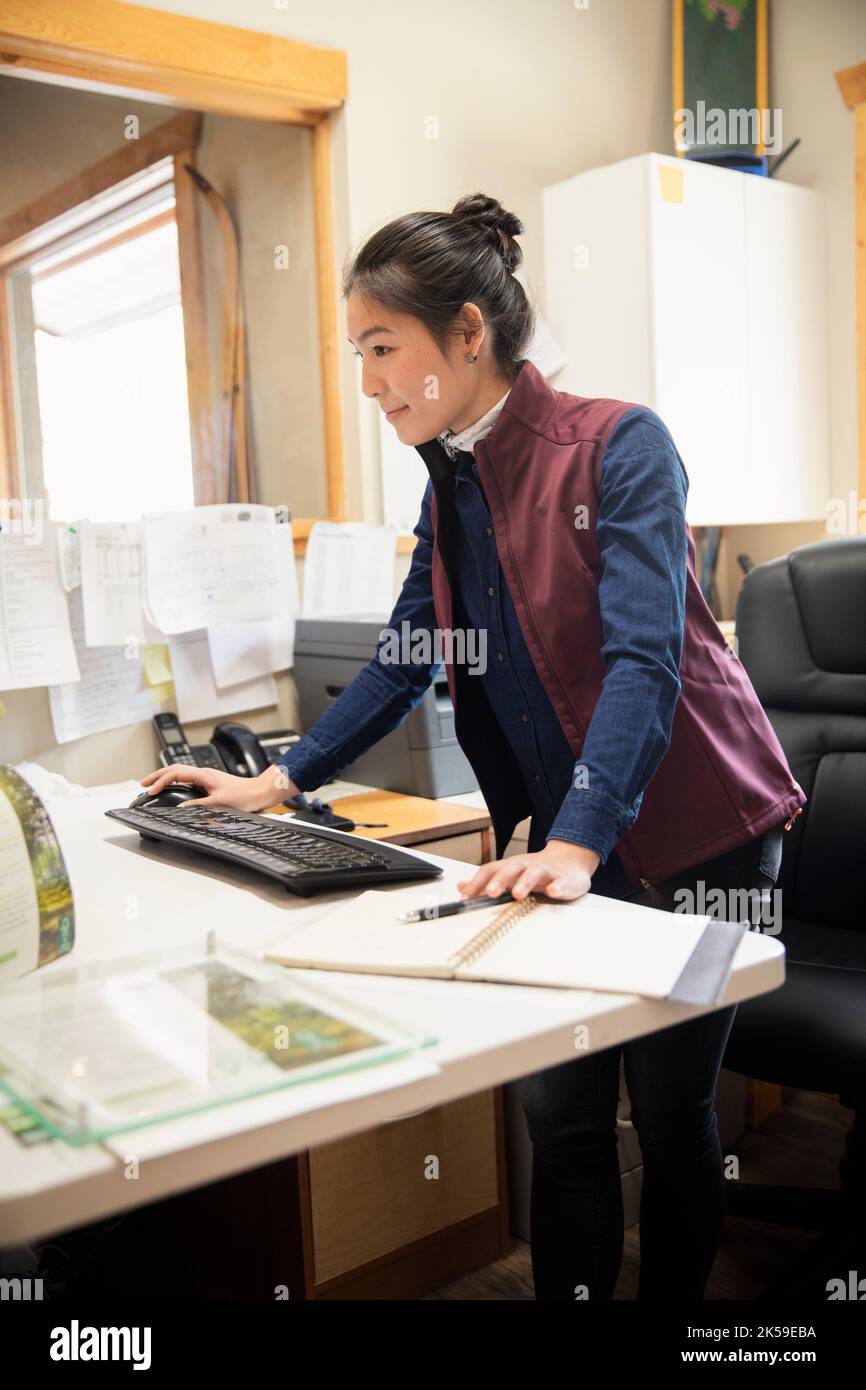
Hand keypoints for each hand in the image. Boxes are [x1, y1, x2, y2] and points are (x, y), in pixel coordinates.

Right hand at [138, 762, 299, 813]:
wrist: (261, 792)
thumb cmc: (245, 796)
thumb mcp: (220, 803)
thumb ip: (199, 806)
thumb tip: (180, 809)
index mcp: (203, 774)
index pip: (175, 773)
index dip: (160, 781)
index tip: (150, 791)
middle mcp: (203, 773)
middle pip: (174, 770)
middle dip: (157, 776)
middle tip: (143, 784)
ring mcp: (206, 777)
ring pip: (180, 774)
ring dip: (165, 778)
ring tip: (153, 786)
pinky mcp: (210, 783)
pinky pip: (187, 780)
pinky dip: (175, 783)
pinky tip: (172, 789)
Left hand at [457, 840, 600, 902]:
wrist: (570, 860)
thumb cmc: (536, 870)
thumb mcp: (510, 873)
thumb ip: (486, 881)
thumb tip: (461, 886)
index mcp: (512, 866)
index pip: (491, 870)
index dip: (477, 883)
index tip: (465, 897)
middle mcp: (527, 865)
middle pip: (512, 869)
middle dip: (500, 880)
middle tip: (491, 892)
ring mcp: (547, 871)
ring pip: (535, 873)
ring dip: (525, 882)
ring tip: (518, 894)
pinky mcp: (565, 879)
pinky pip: (562, 882)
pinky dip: (558, 887)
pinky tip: (554, 892)